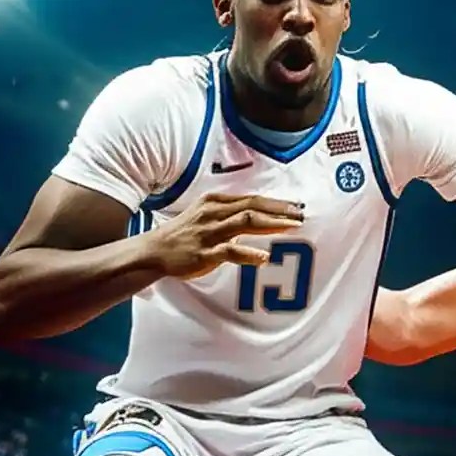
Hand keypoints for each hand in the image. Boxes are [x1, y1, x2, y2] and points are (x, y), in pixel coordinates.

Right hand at [143, 192, 303, 279]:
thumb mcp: (205, 214)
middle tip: (301, 215)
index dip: (275, 202)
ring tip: (292, 227)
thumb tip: (257, 215)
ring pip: (245, 223)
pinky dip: (249, 253)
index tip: (296, 206)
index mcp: (215, 201)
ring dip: (272, 224)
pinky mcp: (204, 253)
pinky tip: (264, 257)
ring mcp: (209, 232)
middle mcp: (214, 212)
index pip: (251, 198)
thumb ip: (229, 213)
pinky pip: (230, 251)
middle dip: (279, 210)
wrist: (154, 250)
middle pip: (253, 206)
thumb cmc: (184, 233)